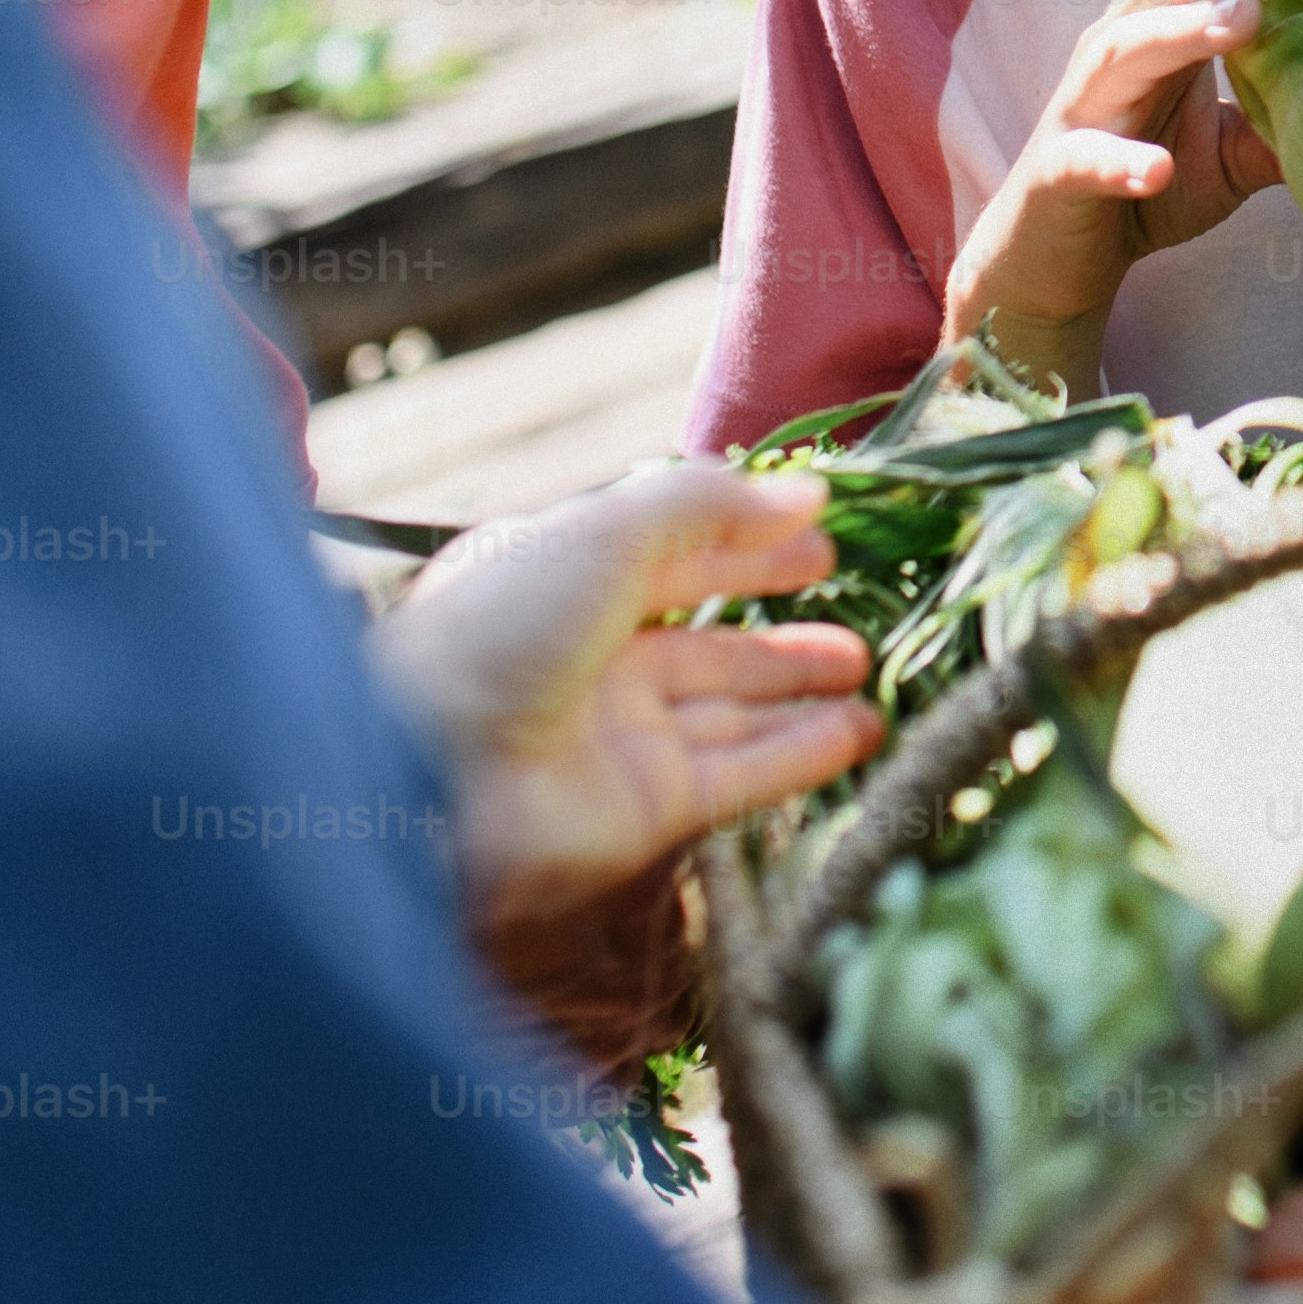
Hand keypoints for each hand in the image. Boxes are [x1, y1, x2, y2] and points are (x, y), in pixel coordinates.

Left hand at [372, 462, 882, 929]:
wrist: (434, 770)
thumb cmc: (505, 627)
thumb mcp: (605, 530)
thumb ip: (708, 503)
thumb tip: (808, 494)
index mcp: (561, 584)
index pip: (670, 558)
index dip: (744, 544)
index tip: (822, 534)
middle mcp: (589, 661)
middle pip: (703, 642)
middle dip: (775, 626)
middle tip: (851, 607)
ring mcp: (617, 739)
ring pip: (728, 710)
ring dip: (797, 690)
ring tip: (868, 666)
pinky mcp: (646, 809)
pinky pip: (739, 775)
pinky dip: (800, 753)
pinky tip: (860, 729)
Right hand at [941, 0, 1302, 381]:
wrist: (1055, 259)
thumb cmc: (1147, 183)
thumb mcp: (1235, 151)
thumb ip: (1289, 118)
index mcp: (1169, 24)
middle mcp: (1121, 46)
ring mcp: (1083, 107)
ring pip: (1124, 47)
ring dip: (1185, 30)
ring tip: (1249, 18)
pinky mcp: (1055, 173)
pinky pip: (1083, 159)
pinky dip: (1119, 160)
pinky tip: (1157, 167)